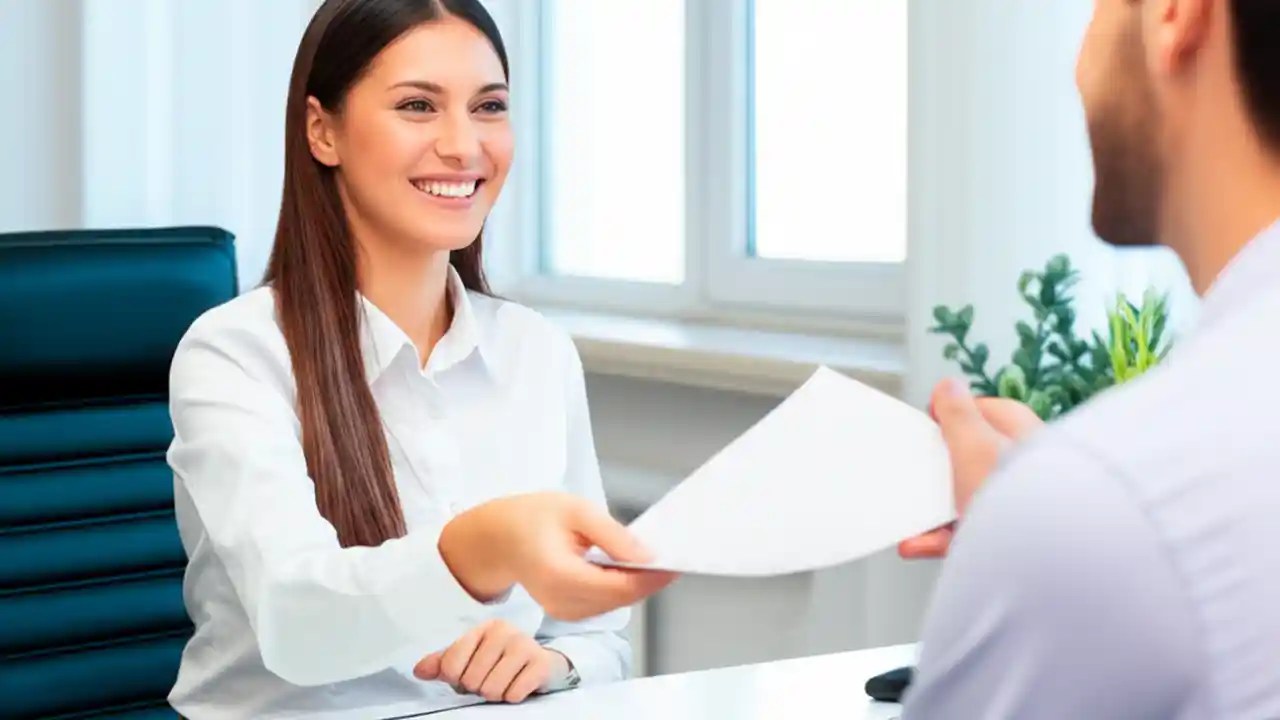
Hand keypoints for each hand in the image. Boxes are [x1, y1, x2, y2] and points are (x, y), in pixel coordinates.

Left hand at [413, 620, 566, 703]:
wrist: (542, 663)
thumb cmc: (500, 661)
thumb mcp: (470, 658)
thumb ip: (443, 663)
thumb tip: (419, 671)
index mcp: (482, 628)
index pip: (451, 665)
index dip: (456, 679)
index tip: (468, 675)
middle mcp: (503, 631)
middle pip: (472, 680)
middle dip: (479, 688)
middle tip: (491, 679)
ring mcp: (524, 644)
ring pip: (492, 689)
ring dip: (496, 695)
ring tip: (504, 683)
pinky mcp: (540, 663)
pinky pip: (514, 694)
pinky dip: (513, 697)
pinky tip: (519, 684)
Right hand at [439, 492, 677, 620]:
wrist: (497, 538)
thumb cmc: (532, 518)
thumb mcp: (575, 510)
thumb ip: (612, 534)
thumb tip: (647, 555)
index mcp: (560, 576)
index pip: (618, 586)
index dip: (652, 577)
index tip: (677, 561)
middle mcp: (561, 602)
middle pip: (621, 598)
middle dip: (650, 579)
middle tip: (676, 554)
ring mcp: (564, 611)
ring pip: (616, 603)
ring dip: (639, 583)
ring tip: (658, 558)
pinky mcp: (568, 611)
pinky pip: (605, 602)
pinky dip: (623, 586)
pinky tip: (633, 567)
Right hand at [898, 380, 1043, 559]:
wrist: (1043, 555)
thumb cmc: (1016, 493)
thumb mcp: (973, 442)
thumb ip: (957, 412)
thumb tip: (948, 387)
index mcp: (1022, 431)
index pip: (985, 411)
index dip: (953, 416)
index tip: (930, 426)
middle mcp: (1026, 465)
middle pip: (972, 458)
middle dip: (943, 469)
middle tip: (923, 476)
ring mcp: (1020, 502)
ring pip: (970, 498)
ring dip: (937, 509)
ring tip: (916, 520)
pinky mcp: (1012, 537)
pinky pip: (969, 532)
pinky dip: (941, 537)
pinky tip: (920, 542)